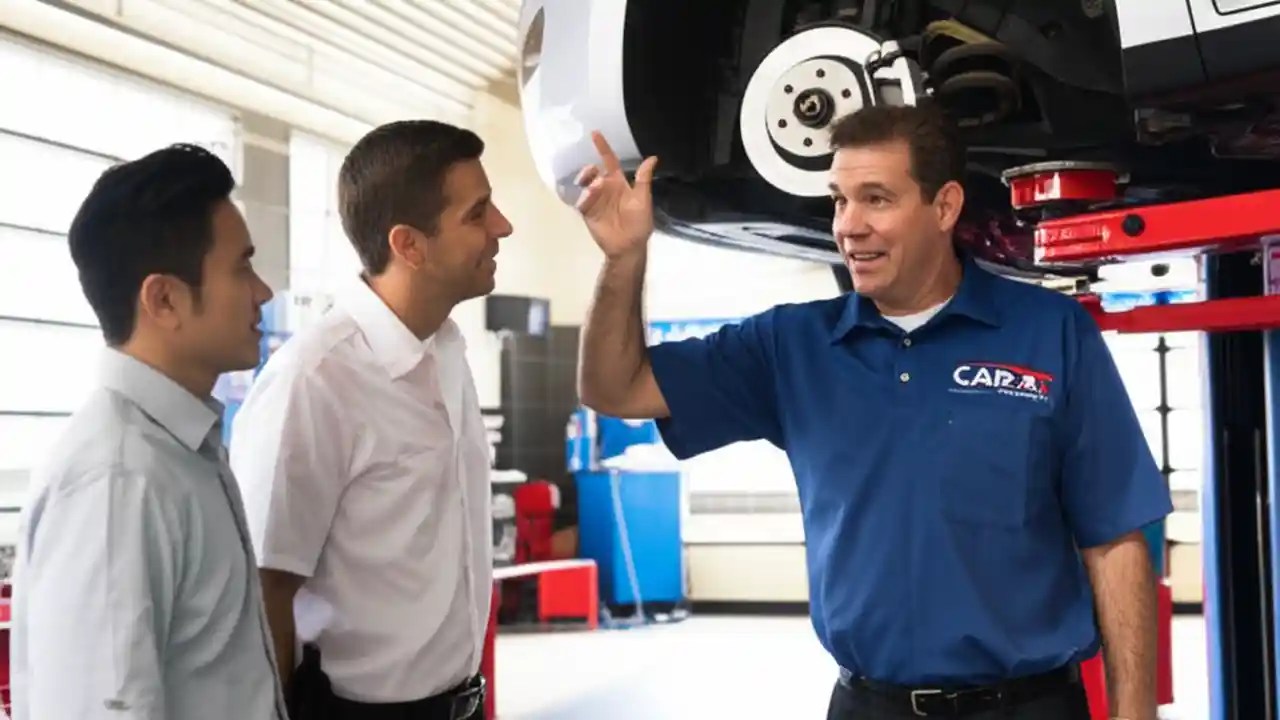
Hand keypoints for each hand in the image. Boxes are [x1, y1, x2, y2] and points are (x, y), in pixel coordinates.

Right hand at [574, 130, 658, 258]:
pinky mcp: (588, 213)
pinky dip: (583, 197)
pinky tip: (589, 197)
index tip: (595, 134)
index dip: (603, 148)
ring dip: (586, 180)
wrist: (629, 246)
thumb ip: (643, 179)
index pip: (609, 161)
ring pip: (585, 184)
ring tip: (593, 184)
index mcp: (619, 183)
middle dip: (590, 169)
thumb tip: (653, 158)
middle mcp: (605, 188)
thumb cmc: (639, 223)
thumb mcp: (643, 199)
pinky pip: (581, 201)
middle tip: (592, 171)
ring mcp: (595, 200)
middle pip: (593, 172)